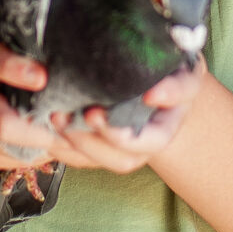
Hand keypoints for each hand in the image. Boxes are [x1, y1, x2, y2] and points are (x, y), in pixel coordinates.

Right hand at [0, 27, 58, 169]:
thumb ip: (15, 51)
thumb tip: (66, 54)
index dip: (15, 68)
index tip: (41, 76)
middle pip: (0, 122)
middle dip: (36, 131)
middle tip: (65, 130)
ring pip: (10, 148)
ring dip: (44, 146)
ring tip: (67, 139)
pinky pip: (7, 159)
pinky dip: (31, 154)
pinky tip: (45, 145)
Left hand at [44, 62, 206, 175]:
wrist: (157, 75)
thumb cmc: (171, 70)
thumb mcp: (185, 73)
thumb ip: (177, 85)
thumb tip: (155, 95)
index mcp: (164, 129)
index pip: (150, 143)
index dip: (124, 134)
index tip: (98, 113)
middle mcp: (141, 144)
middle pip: (120, 160)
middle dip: (93, 141)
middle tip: (73, 115)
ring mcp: (116, 147)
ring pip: (94, 160)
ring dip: (72, 141)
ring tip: (56, 115)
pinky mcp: (94, 142)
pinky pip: (75, 155)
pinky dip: (59, 144)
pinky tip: (47, 123)